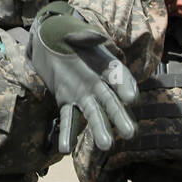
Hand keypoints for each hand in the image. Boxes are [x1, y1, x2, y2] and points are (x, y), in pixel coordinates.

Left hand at [27, 1, 136, 154]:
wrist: (50, 42)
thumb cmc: (69, 35)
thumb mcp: (77, 32)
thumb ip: (87, 36)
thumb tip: (98, 38)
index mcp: (106, 66)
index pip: (119, 77)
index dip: (126, 87)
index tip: (131, 99)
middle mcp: (99, 84)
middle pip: (111, 102)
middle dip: (120, 117)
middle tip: (129, 133)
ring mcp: (83, 95)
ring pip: (93, 114)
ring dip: (99, 129)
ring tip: (105, 146)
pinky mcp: (67, 101)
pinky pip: (68, 118)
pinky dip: (66, 132)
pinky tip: (65, 148)